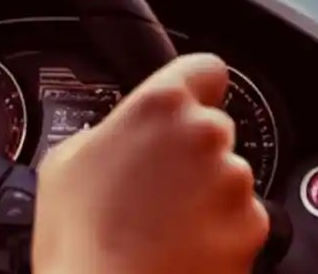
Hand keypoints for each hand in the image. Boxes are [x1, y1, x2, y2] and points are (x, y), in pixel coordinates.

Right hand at [33, 54, 268, 273]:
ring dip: (205, 194)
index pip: (205, 69)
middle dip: (189, 153)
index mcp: (159, 106)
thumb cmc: (80, 238)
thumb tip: (114, 136)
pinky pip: (240, 219)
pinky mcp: (252, 227)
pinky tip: (181, 249)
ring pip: (227, 176)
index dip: (196, 87)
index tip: (188, 102)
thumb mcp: (64, 164)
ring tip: (162, 226)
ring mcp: (234, 181)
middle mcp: (205, 134)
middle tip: (154, 187)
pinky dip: (219, 232)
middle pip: (212, 128)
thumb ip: (104, 133)